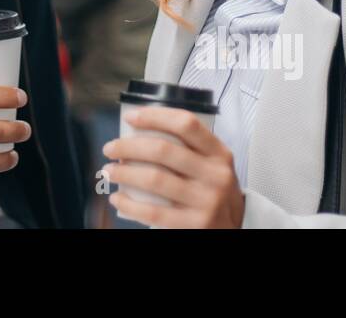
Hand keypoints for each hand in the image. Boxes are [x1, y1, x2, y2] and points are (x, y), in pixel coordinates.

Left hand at [101, 106, 243, 227]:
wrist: (237, 228)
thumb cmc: (215, 191)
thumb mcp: (214, 165)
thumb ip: (189, 149)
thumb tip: (139, 133)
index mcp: (219, 153)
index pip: (186, 124)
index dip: (154, 116)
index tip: (131, 117)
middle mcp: (215, 175)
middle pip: (163, 150)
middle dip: (128, 146)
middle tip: (110, 148)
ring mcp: (206, 201)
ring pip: (154, 179)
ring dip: (124, 173)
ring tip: (109, 171)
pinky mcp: (194, 225)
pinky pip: (153, 212)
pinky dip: (129, 204)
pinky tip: (117, 197)